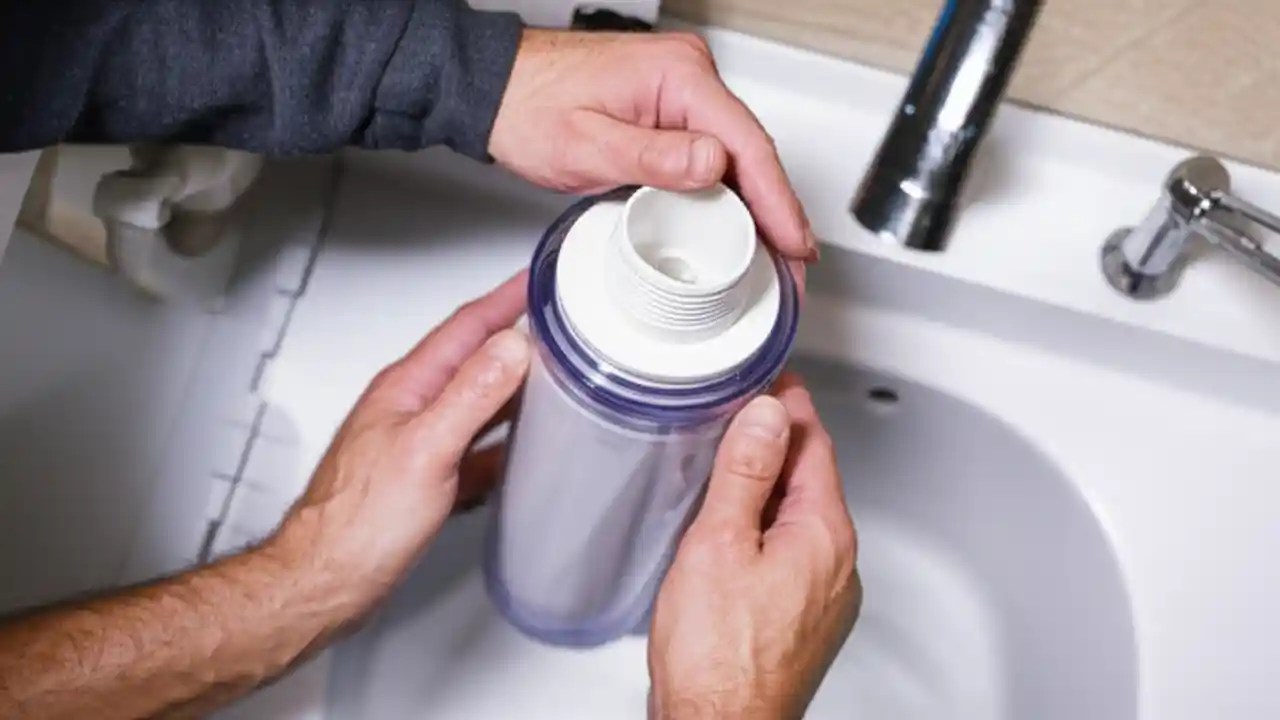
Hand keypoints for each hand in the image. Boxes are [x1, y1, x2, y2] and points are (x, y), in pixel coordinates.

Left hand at [271, 273, 530, 611]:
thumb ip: (471, 395)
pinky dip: (501, 442)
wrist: (326, 581)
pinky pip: (472, 446)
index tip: (535, 281)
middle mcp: (410, 408)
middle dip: (514, 338)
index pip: (464, 328)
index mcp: (407, 388)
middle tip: (556, 325)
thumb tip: (510, 348)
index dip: (503, 300)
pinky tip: (519, 452)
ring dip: (513, 390)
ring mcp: (415, 443)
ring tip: (551, 379)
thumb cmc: (358, 522)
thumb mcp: (427, 449)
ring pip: (474, 404)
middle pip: (471, 360)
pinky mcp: (422, 478)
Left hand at [489, 29, 816, 261]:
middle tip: (793, 266)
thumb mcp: (588, 144)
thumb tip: (714, 164)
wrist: (495, 89)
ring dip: (757, 208)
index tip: (795, 242)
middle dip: (778, 213)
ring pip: (738, 157)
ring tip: (776, 257)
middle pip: (753, 153)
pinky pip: (714, 154)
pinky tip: (740, 227)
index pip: (748, 144)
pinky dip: (730, 194)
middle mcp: (688, 76)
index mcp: (679, 75)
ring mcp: (682, 92)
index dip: (778, 200)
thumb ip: (652, 156)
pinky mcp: (671, 110)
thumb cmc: (528, 105)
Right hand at [648, 374, 860, 718]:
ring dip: (772, 485)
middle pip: (814, 479)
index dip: (790, 406)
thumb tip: (768, 415)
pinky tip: (735, 530)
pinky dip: (768, 526)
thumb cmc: (717, 654)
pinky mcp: (803, 619)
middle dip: (781, 442)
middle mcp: (837, 564)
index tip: (771, 379)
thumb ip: (745, 474)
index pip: (815, 445)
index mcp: (824, 534)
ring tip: (733, 461)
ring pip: (802, 518)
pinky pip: (793, 552)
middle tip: (744, 409)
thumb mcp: (720, 544)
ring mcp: (824, 595)